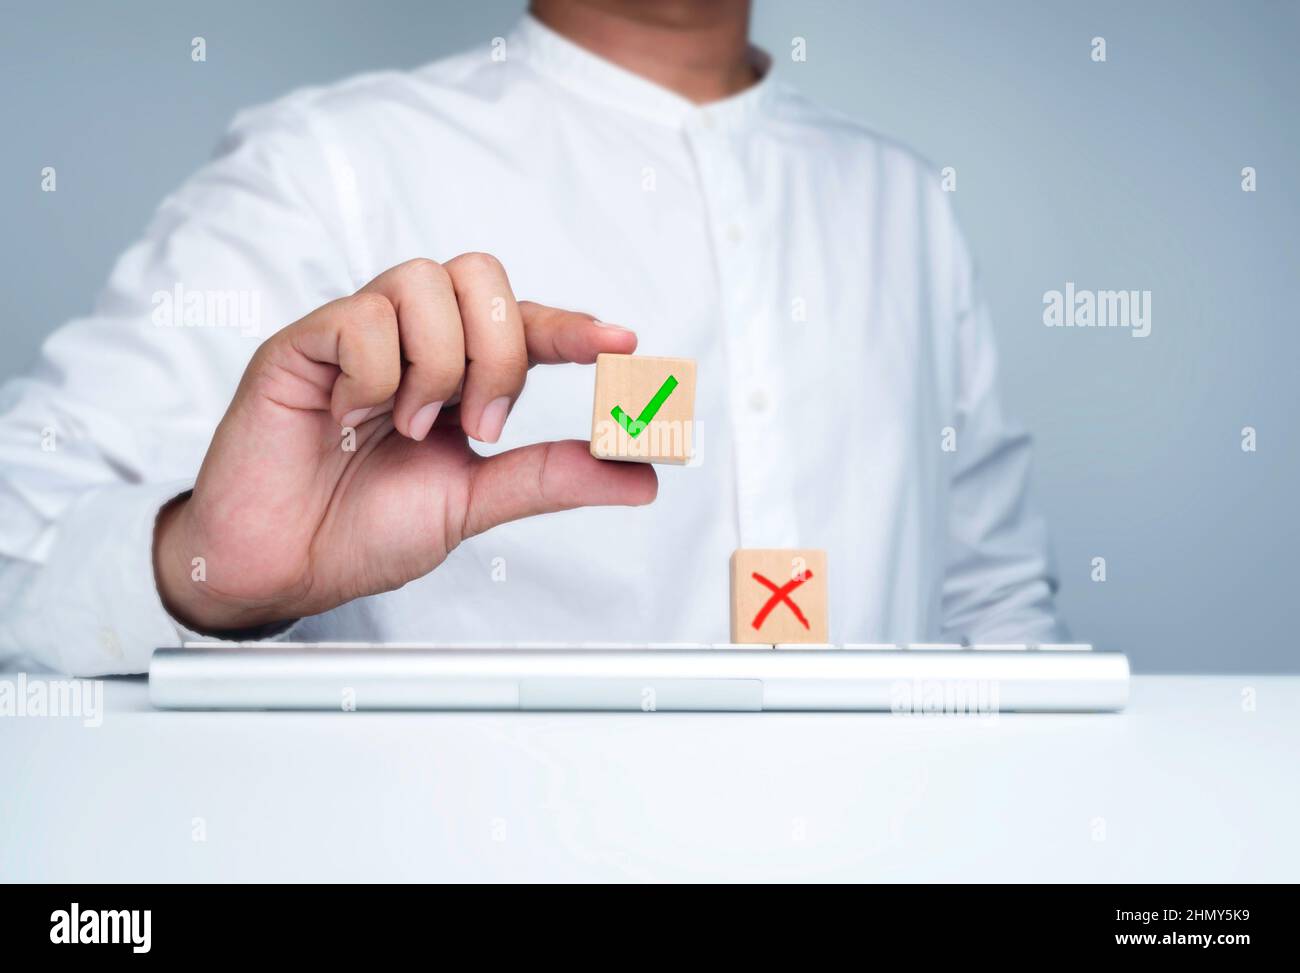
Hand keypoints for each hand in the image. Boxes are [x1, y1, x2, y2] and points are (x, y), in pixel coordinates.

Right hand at [153, 255, 655, 631]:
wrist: (281, 565)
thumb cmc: (361, 529)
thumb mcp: (475, 503)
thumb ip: (552, 477)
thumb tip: (641, 473)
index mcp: (457, 375)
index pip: (524, 325)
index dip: (573, 327)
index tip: (622, 343)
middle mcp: (411, 343)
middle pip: (479, 276)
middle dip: (498, 351)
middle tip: (480, 424)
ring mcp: (356, 336)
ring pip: (423, 282)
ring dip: (435, 364)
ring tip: (409, 425)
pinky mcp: (302, 343)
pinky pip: (361, 317)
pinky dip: (375, 373)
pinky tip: (355, 415)